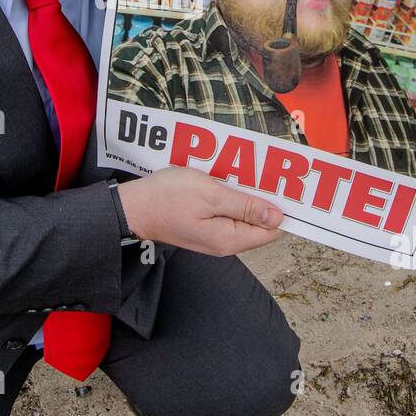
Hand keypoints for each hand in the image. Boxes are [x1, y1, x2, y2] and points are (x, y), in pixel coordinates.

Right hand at [119, 166, 285, 255]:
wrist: (133, 207)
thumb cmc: (167, 198)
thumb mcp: (211, 195)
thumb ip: (245, 206)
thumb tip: (277, 217)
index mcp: (230, 239)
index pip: (271, 229)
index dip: (279, 207)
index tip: (283, 185)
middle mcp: (225, 243)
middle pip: (258, 223)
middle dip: (262, 198)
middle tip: (262, 171)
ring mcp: (214, 236)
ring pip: (242, 215)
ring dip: (244, 194)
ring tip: (242, 171)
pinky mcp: (204, 227)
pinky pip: (227, 213)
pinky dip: (230, 196)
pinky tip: (225, 180)